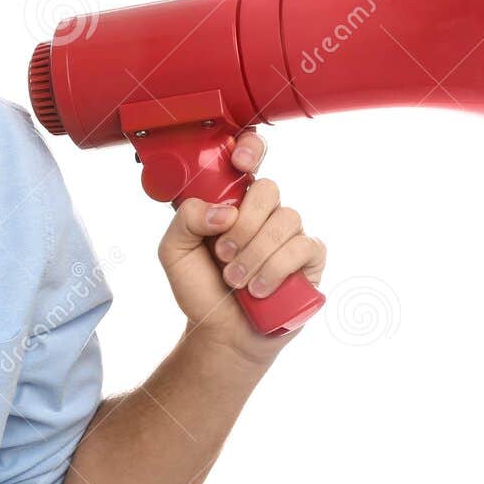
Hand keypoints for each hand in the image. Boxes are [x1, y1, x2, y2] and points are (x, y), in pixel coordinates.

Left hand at [156, 131, 326, 362]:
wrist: (220, 333)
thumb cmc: (201, 289)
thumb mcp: (174, 252)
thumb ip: (185, 220)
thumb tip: (224, 210)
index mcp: (233, 202)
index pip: (251, 158)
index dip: (250, 150)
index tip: (239, 164)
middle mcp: (264, 213)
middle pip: (269, 190)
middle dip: (243, 224)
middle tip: (223, 254)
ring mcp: (290, 235)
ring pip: (286, 220)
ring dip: (255, 253)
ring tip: (235, 281)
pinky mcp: (309, 260)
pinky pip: (304, 247)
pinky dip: (276, 268)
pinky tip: (259, 288)